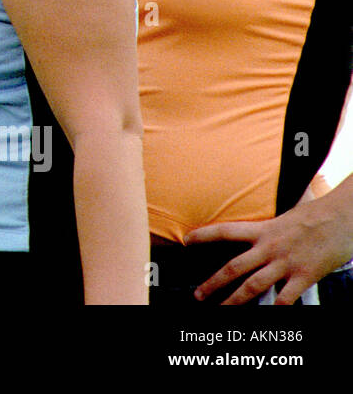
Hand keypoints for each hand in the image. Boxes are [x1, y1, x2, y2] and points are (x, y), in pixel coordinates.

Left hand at [184, 194, 352, 303]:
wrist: (342, 218)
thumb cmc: (317, 213)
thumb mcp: (286, 211)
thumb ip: (271, 219)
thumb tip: (265, 206)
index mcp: (263, 229)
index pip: (225, 231)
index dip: (203, 236)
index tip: (185, 241)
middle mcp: (270, 248)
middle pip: (233, 268)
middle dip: (212, 283)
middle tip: (198, 295)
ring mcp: (286, 263)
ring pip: (253, 287)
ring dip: (235, 301)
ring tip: (222, 310)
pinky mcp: (304, 276)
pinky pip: (285, 298)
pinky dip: (275, 309)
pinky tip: (265, 315)